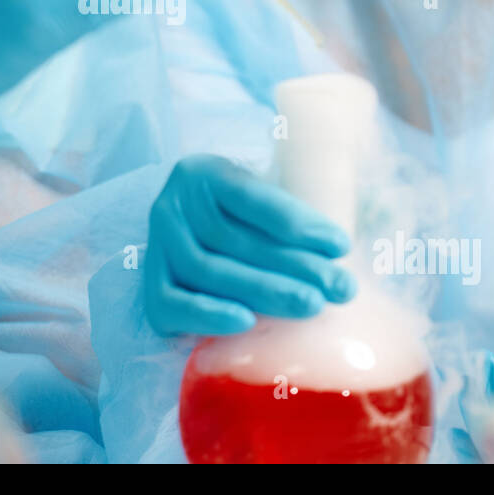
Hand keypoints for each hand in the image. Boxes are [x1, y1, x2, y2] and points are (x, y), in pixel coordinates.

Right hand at [145, 154, 353, 336]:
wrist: (201, 239)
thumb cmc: (249, 222)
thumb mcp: (265, 202)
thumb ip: (291, 217)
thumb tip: (336, 248)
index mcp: (204, 173)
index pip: (250, 197)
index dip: (296, 221)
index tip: (340, 245)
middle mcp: (172, 205)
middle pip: (232, 237)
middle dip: (293, 264)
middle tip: (340, 287)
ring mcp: (157, 246)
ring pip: (207, 269)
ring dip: (264, 290)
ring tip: (312, 305)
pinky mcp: (152, 287)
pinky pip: (171, 304)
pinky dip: (207, 314)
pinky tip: (246, 322)